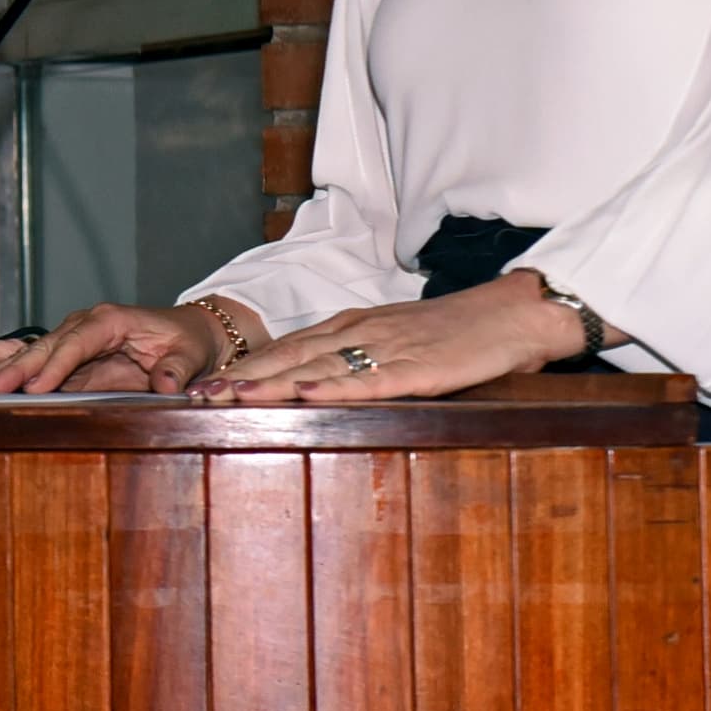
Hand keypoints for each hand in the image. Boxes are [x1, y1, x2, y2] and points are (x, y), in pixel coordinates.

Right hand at [0, 303, 223, 394]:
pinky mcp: (66, 358)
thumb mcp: (187, 354)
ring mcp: (70, 341)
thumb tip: (167, 385)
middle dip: (13, 371)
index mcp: (109, 321)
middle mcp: (82, 326)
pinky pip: (28, 357)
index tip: (37, 387)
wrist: (187, 334)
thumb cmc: (185, 341)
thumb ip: (176, 370)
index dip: (56, 366)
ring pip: (27, 354)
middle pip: (43, 350)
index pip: (77, 343)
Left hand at [193, 276, 578, 404]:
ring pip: (317, 366)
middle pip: (289, 355)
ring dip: (270, 383)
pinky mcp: (418, 369)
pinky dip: (333, 387)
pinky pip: (369, 379)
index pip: (288, 347)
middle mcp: (361, 331)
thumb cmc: (459, 333)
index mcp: (355, 325)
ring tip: (229, 396)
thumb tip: (319, 384)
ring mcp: (388, 348)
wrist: (515, 314)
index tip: (204, 384)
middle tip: (195, 395)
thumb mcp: (399, 339)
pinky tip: (304, 394)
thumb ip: (361, 357)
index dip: (244, 366)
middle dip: (240, 377)